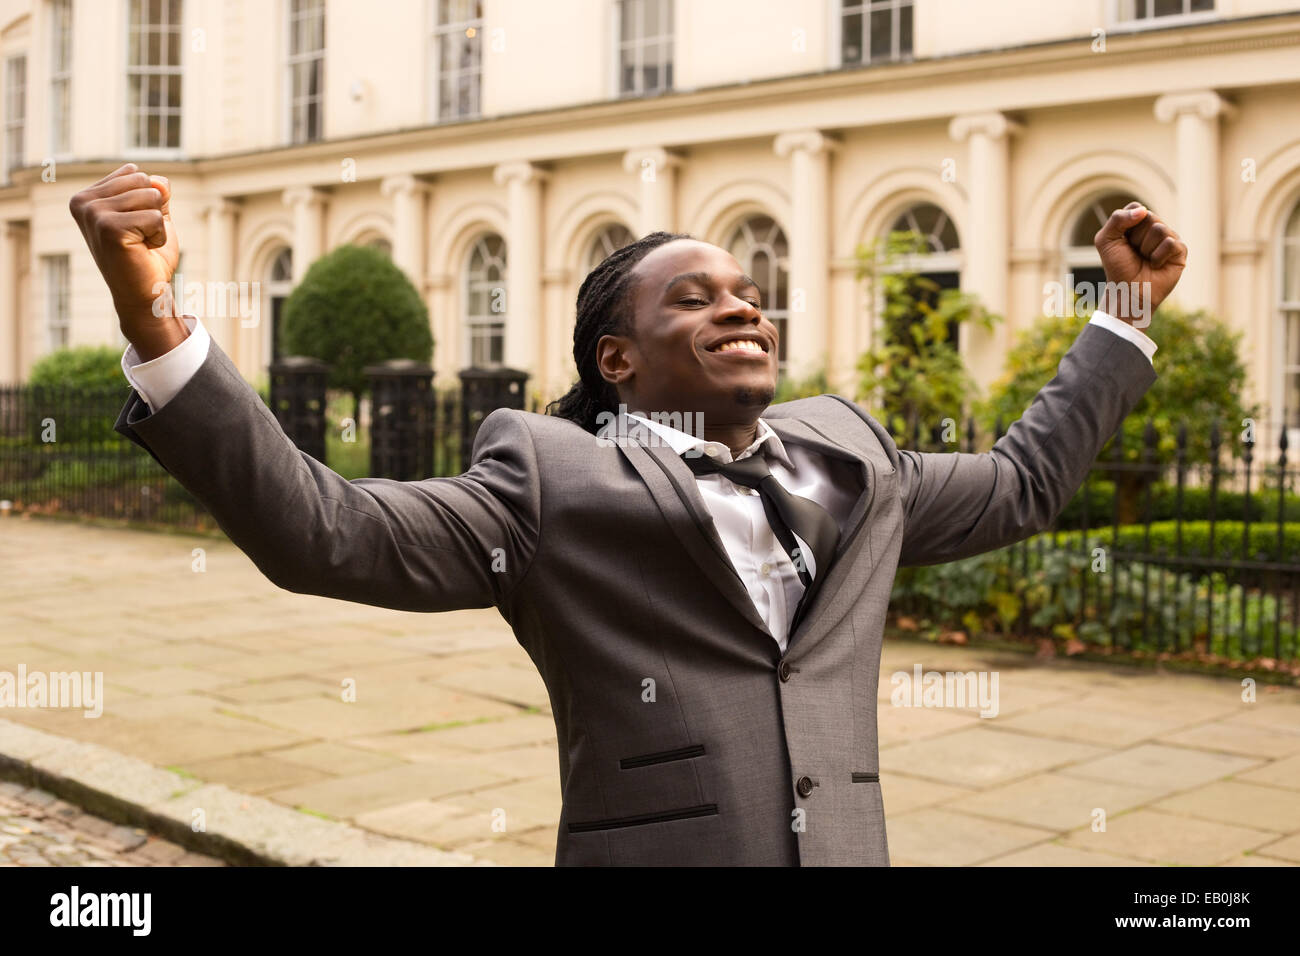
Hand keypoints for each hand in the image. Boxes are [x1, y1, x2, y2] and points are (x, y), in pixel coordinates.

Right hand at [68, 163, 187, 360]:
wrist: (145, 294)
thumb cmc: (148, 256)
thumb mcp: (153, 214)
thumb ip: (155, 190)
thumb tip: (159, 182)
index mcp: (87, 196)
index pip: (134, 172)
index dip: (148, 200)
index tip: (134, 225)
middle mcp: (84, 202)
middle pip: (143, 180)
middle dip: (153, 210)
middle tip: (140, 237)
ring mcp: (93, 214)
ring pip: (151, 196)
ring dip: (157, 224)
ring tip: (141, 244)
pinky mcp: (109, 228)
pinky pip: (155, 216)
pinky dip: (159, 235)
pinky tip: (143, 250)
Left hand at [1094, 201, 1187, 326]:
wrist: (1127, 291)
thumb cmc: (1117, 267)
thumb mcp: (1106, 240)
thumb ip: (1117, 219)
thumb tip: (1143, 211)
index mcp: (1138, 223)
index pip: (1136, 207)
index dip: (1126, 223)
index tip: (1122, 240)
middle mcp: (1155, 228)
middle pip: (1148, 217)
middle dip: (1136, 238)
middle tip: (1134, 252)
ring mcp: (1169, 238)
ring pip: (1159, 229)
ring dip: (1146, 249)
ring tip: (1145, 260)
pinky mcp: (1180, 250)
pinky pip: (1170, 243)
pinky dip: (1157, 257)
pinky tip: (1156, 265)